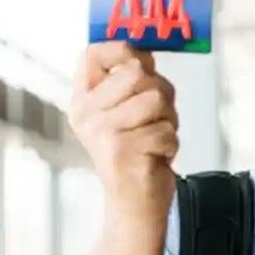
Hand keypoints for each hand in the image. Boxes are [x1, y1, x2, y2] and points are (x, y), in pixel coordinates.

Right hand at [68, 41, 179, 223]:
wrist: (135, 205)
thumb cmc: (138, 155)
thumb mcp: (127, 114)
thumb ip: (132, 84)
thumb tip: (144, 52)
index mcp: (83, 100)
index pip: (92, 54)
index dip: (122, 50)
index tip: (141, 63)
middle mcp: (86, 113)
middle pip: (136, 71)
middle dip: (162, 92)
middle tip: (157, 117)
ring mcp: (101, 131)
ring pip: (155, 98)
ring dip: (169, 120)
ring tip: (155, 138)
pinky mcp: (121, 149)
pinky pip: (166, 129)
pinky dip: (171, 144)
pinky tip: (155, 157)